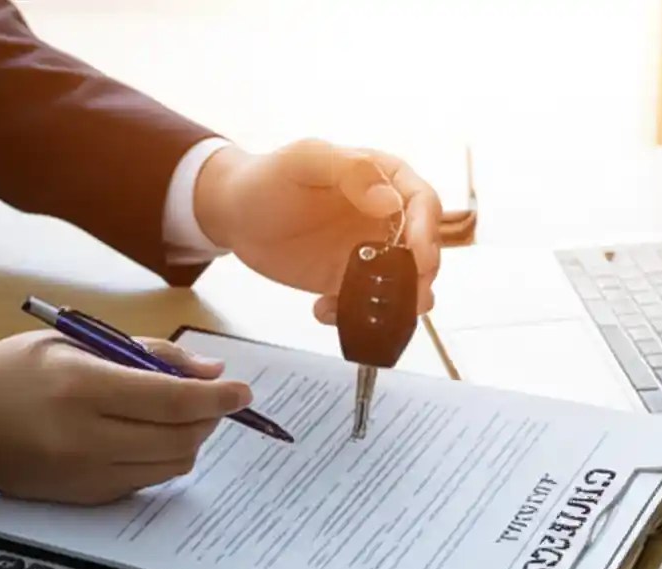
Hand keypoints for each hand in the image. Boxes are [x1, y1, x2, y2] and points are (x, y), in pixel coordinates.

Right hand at [0, 331, 251, 504]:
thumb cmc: (12, 372)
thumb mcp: (75, 342)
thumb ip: (149, 354)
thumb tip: (212, 370)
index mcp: (83, 388)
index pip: (173, 401)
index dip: (218, 398)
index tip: (244, 393)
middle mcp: (86, 438)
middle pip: (180, 439)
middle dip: (209, 420)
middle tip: (212, 401)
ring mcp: (84, 475)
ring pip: (171, 466)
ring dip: (189, 441)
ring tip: (178, 417)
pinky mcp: (83, 498)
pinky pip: (146, 482)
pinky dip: (160, 459)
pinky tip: (146, 438)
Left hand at [193, 138, 441, 323]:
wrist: (234, 213)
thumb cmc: (268, 178)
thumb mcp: (304, 162)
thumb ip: (348, 170)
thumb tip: (390, 200)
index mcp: (384, 179)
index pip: (423, 203)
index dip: (428, 231)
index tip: (420, 258)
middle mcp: (386, 217)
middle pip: (424, 249)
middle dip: (420, 277)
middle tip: (406, 297)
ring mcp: (371, 252)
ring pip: (404, 282)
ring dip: (396, 304)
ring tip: (369, 312)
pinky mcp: (350, 281)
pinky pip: (368, 304)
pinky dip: (355, 314)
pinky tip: (323, 309)